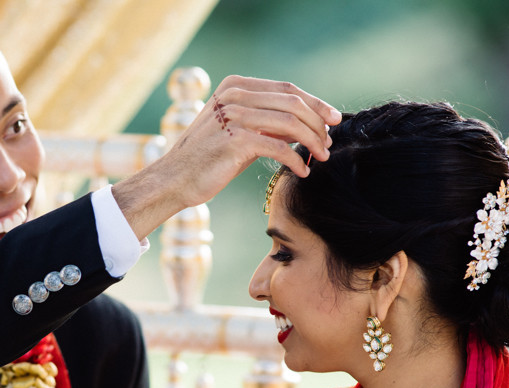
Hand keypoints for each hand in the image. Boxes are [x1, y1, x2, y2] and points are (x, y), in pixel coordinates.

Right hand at [112, 77, 340, 238]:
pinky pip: (278, 148)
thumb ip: (268, 123)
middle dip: (318, 123)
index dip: (315, 103)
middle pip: (293, 103)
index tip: (333, 119)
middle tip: (330, 142)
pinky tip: (303, 171)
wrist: (175, 180)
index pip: (287, 89)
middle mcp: (234, 96)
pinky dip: (295, 160)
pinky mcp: (235, 140)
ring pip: (290, 124)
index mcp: (236, 86)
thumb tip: (307, 125)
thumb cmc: (208, 160)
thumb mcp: (240, 133)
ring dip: (312, 141)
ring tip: (321, 157)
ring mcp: (234, 116)